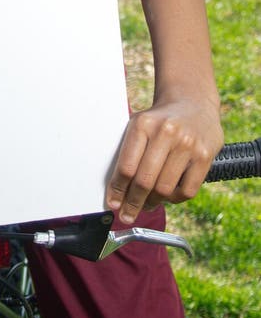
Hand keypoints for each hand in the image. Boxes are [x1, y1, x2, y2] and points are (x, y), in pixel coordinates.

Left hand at [106, 96, 223, 223]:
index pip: (126, 166)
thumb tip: (116, 191)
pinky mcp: (205, 156)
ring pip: (165, 189)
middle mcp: (166, 132)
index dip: (117, 190)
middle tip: (127, 214)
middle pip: (144, 181)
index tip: (113, 204)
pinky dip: (174, 199)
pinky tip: (167, 196)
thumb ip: (127, 152)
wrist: (192, 102)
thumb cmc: (159, 120)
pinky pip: (186, 191)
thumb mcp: (138, 125)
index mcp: (143, 124)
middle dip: (133, 203)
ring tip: (146, 204)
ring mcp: (187, 144)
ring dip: (152, 203)